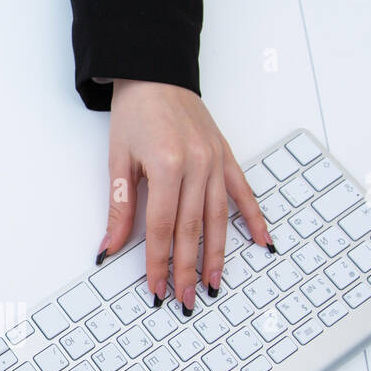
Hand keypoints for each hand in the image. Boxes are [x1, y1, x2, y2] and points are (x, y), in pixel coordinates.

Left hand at [99, 79, 271, 314]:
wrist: (155, 72)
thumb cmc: (135, 112)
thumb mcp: (118, 159)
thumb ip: (119, 207)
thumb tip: (109, 247)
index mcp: (168, 166)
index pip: (161, 228)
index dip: (158, 262)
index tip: (157, 288)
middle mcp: (197, 165)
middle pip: (191, 230)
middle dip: (188, 269)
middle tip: (187, 299)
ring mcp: (216, 161)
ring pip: (218, 219)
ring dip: (218, 255)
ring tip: (215, 284)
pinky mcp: (226, 156)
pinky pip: (243, 193)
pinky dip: (253, 219)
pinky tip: (261, 242)